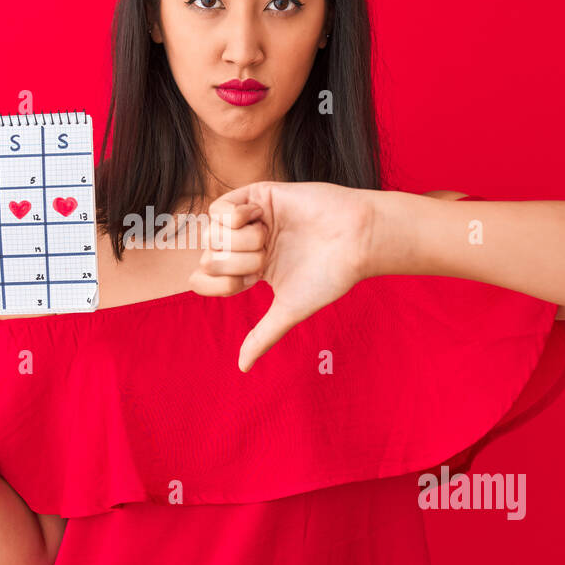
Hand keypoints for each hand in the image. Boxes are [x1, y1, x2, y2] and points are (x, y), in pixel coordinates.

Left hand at [188, 181, 377, 372]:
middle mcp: (248, 245)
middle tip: (264, 258)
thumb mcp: (290, 309)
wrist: (355, 238)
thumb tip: (242, 368)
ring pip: (212, 233)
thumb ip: (263, 336)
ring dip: (238, 240)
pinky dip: (233, 216)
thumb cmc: (330, 274)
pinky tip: (259, 218)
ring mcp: (252, 220)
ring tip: (267, 238)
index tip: (238, 284)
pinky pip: (220, 208)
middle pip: (209, 256)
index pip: (209, 279)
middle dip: (234, 262)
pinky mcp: (258, 196)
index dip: (212, 284)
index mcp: (252, 271)